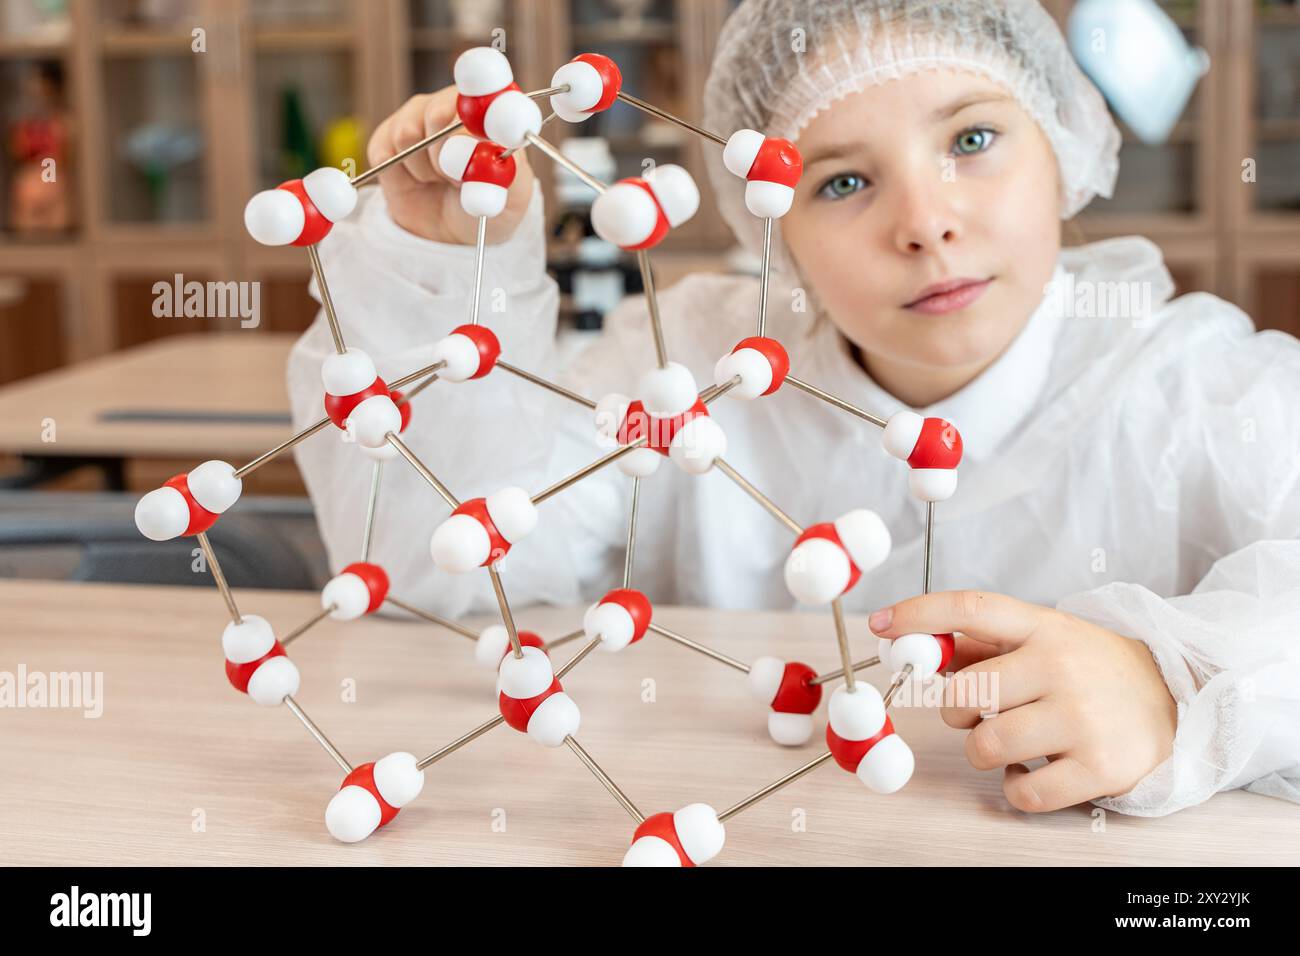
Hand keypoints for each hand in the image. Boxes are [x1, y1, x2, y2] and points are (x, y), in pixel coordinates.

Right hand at [366, 85, 536, 244]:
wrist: (455, 231)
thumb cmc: (489, 205)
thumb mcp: (514, 197)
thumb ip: (510, 172)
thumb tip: (490, 151)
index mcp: (489, 111)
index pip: (481, 95)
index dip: (473, 116)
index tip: (469, 143)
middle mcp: (452, 104)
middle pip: (437, 112)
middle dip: (445, 155)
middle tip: (456, 179)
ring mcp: (417, 116)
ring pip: (407, 134)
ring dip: (423, 168)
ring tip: (439, 179)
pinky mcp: (387, 136)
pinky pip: (383, 152)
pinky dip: (396, 174)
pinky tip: (416, 179)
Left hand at [867, 590, 1177, 811]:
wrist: (1177, 701)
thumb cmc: (1091, 670)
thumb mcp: (1046, 639)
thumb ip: (985, 644)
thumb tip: (919, 648)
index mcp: (1044, 627)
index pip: (973, 608)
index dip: (920, 614)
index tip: (881, 626)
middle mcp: (1061, 666)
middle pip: (966, 691)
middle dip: (957, 709)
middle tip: (982, 711)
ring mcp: (1081, 718)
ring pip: (985, 744)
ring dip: (986, 750)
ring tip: (1015, 742)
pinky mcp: (1099, 767)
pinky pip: (1020, 791)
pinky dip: (1015, 787)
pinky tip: (1035, 769)